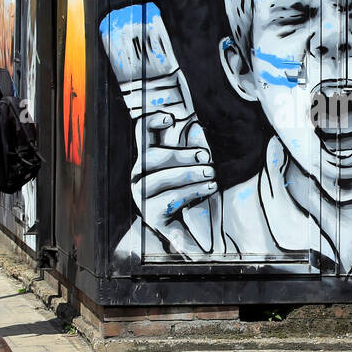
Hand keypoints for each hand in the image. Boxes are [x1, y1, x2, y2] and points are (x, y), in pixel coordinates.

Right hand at [131, 112, 221, 256]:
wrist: (190, 232)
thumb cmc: (191, 191)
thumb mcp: (191, 168)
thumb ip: (191, 149)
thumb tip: (198, 126)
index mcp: (147, 158)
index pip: (142, 132)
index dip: (151, 121)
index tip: (170, 119)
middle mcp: (139, 175)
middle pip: (152, 157)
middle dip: (181, 155)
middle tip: (206, 158)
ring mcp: (142, 196)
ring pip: (161, 179)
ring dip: (190, 174)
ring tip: (211, 174)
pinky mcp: (152, 215)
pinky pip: (170, 199)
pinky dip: (192, 191)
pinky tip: (209, 187)